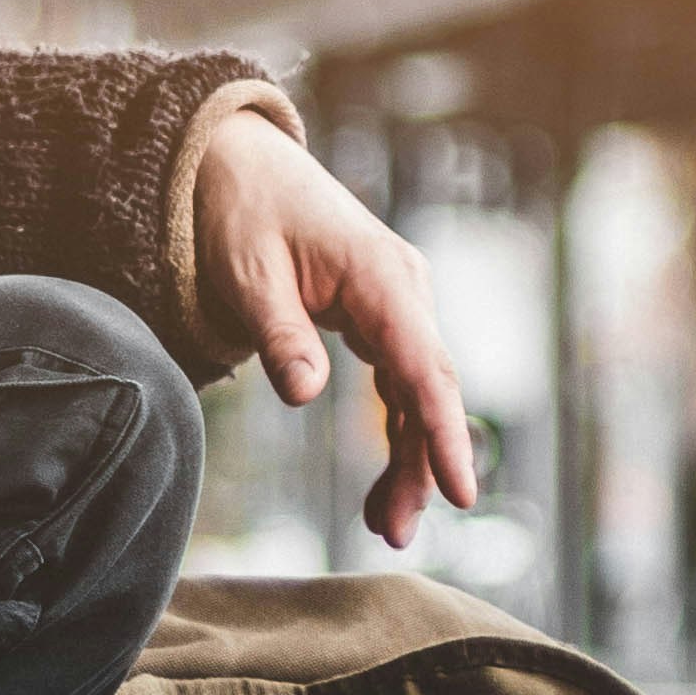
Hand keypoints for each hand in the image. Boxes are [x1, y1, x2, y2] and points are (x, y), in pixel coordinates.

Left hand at [198, 115, 483, 551]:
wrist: (234, 162)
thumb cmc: (239, 211)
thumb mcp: (247, 274)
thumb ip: (280, 335)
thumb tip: (306, 395)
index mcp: (380, 277)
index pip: (423, 367)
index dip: (442, 434)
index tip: (461, 492)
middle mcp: (403, 289)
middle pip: (428, 388)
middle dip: (422, 463)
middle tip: (394, 532)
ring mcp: (396, 302)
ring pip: (418, 391)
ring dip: (408, 457)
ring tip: (385, 524)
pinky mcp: (379, 314)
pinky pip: (399, 381)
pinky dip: (395, 431)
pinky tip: (383, 483)